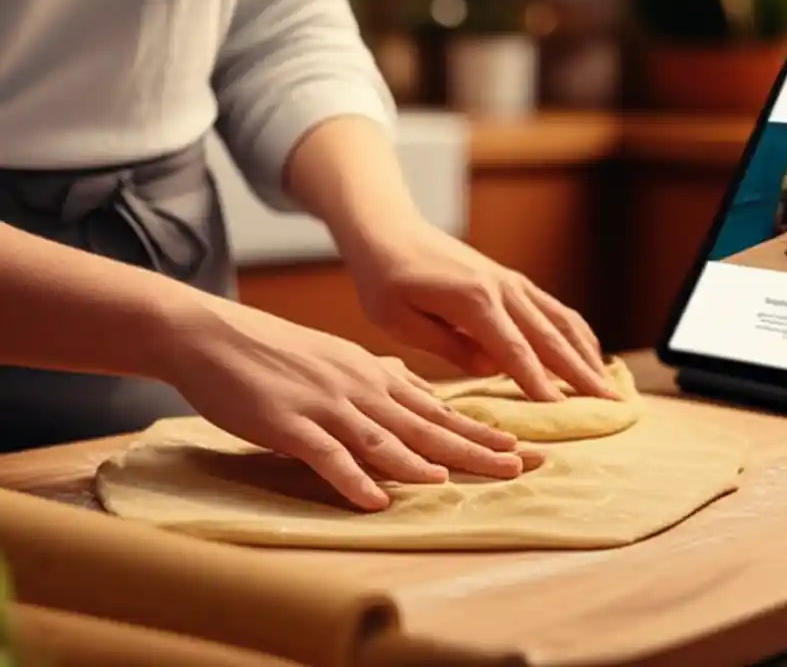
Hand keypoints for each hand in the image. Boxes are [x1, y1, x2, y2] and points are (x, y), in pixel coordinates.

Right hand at [160, 299, 536, 510]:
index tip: (524, 448)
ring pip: (383, 438)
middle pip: (428, 425)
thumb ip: (380, 376)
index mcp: (376, 377)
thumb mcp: (340, 359)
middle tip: (522, 467)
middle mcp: (361, 389)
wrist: (212, 335)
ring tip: (458, 483)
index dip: (483, 432)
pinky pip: (325, 455)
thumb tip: (418, 387)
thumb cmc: (276, 353)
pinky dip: (351, 478)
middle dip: (477, 449)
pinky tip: (375, 501)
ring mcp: (326, 405)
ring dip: (421, 463)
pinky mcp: (288, 424)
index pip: (441, 409)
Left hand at [343, 224, 617, 403]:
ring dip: (589, 355)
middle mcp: (502, 288)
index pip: (514, 351)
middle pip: (551, 338)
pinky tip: (589, 355)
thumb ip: (447, 346)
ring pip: (561, 322)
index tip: (562, 411)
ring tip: (610, 386)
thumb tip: (492, 370)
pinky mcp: (513, 281)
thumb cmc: (384, 278)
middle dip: (582, 373)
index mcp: (472, 300)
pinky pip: (555, 310)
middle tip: (611, 404)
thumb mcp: (399, 320)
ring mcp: (512, 282)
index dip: (539, 383)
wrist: (389, 229)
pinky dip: (577, 334)